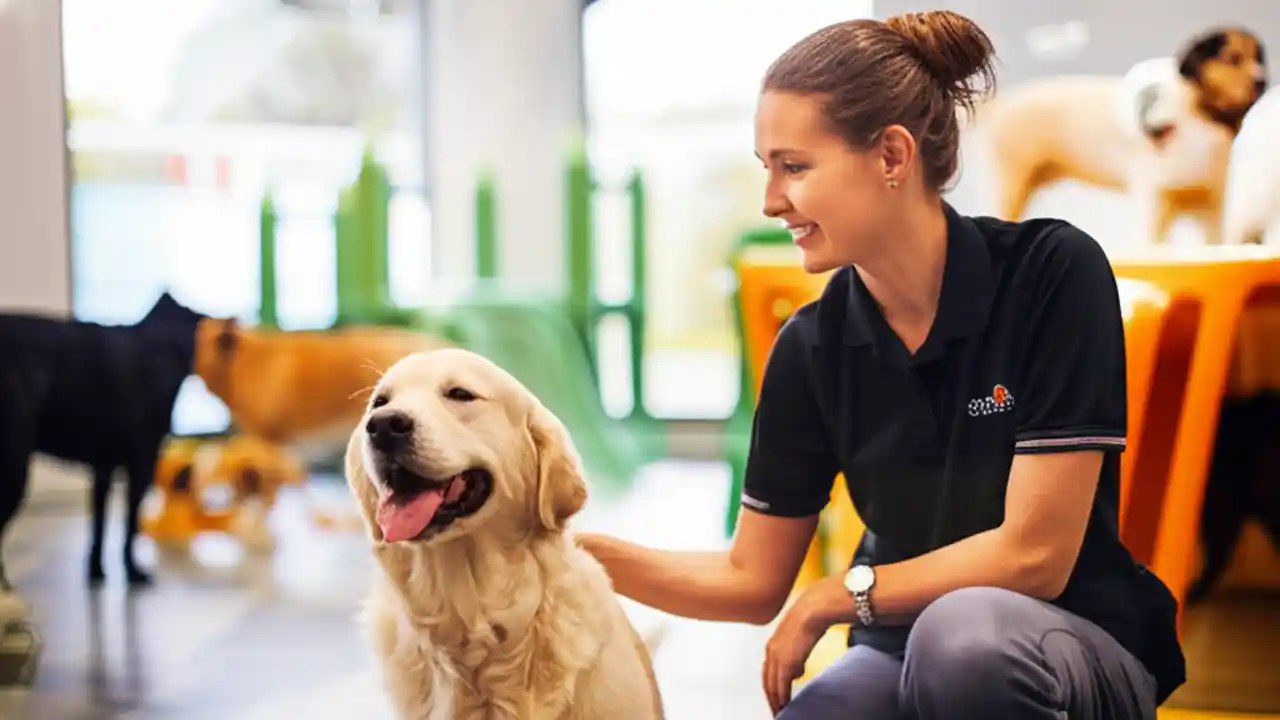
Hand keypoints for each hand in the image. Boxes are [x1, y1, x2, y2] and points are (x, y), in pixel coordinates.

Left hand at [763, 582, 832, 714]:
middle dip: (770, 697)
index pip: (767, 671)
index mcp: (772, 644)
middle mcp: (771, 652)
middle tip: (774, 711)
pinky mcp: (787, 662)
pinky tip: (785, 705)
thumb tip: (798, 671)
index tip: (774, 697)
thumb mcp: (799, 637)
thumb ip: (795, 654)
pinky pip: (781, 686)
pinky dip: (782, 698)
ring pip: (772, 686)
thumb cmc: (810, 618)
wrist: (814, 608)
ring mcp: (777, 657)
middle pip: (766, 681)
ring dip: (775, 701)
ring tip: (779, 712)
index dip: (770, 685)